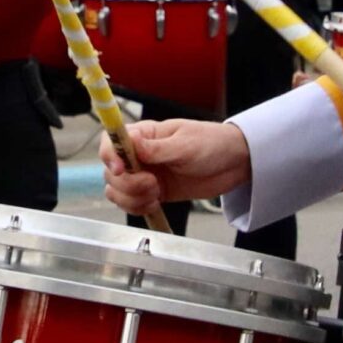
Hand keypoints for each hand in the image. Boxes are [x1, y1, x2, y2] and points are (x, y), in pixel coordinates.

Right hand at [101, 119, 252, 214]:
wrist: (233, 164)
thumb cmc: (212, 144)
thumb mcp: (185, 144)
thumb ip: (156, 148)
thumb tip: (131, 141)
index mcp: (143, 135)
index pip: (110, 142)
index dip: (110, 156)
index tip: (121, 169)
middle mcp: (138, 155)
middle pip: (111, 171)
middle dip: (128, 184)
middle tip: (153, 184)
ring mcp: (143, 175)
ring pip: (117, 191)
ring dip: (132, 198)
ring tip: (156, 194)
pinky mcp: (151, 192)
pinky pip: (130, 204)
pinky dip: (138, 208)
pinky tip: (155, 204)